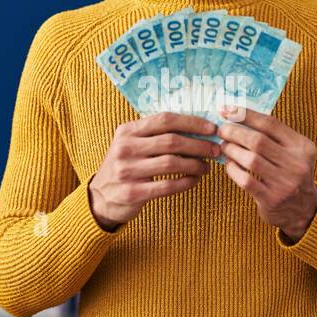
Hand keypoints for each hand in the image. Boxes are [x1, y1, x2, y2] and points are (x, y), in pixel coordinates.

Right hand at [88, 111, 220, 230]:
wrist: (100, 196)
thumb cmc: (126, 166)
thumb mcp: (131, 144)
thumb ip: (155, 134)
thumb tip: (197, 128)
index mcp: (127, 131)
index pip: (164, 120)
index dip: (192, 122)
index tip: (211, 129)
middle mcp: (125, 148)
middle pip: (171, 141)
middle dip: (199, 145)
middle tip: (215, 149)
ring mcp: (127, 171)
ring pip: (172, 163)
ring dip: (195, 164)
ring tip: (206, 166)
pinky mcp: (132, 192)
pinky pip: (167, 186)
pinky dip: (185, 182)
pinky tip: (195, 180)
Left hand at [216, 104, 316, 242]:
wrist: (303, 209)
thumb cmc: (290, 174)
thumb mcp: (293, 152)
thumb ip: (273, 136)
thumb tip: (237, 116)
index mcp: (302, 146)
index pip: (271, 124)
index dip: (246, 114)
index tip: (227, 110)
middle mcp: (297, 164)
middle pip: (258, 140)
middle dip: (234, 132)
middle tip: (221, 130)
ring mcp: (285, 183)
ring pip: (250, 159)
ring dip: (232, 150)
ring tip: (224, 146)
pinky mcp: (272, 199)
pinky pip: (245, 180)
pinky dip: (233, 169)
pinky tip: (229, 164)